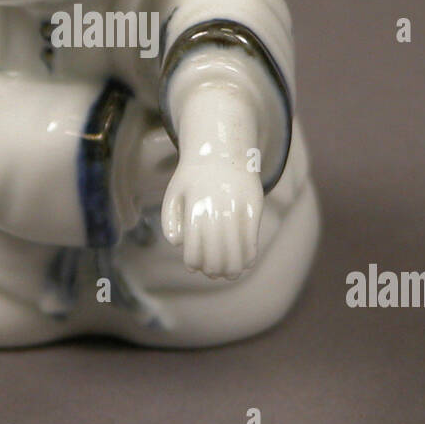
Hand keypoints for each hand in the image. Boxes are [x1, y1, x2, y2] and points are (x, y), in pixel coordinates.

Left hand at [162, 157, 263, 279]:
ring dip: (233, 268)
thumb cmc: (193, 177)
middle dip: (214, 270)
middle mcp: (216, 208)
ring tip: (230, 273)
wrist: (221, 150)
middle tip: (213, 273)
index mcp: (194, 207)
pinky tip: (246, 262)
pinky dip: (250, 255)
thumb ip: (169, 221)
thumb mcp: (173, 194)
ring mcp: (237, 207)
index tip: (195, 267)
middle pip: (217, 254)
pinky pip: (253, 238)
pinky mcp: (254, 205)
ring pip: (237, 250)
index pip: (194, 249)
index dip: (194, 264)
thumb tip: (178, 245)